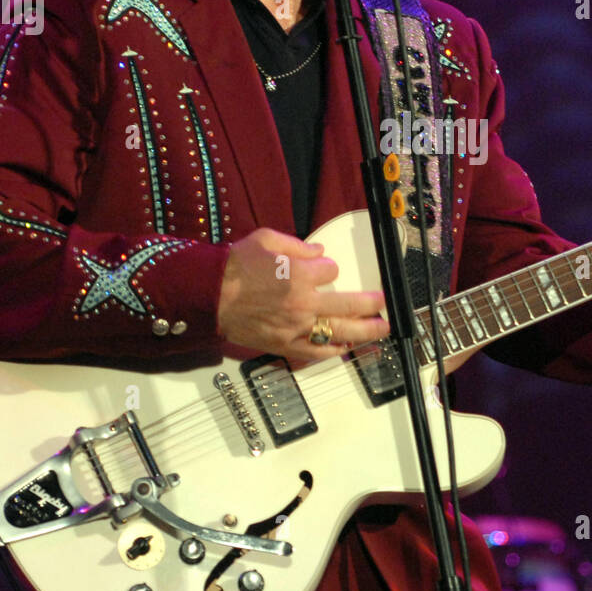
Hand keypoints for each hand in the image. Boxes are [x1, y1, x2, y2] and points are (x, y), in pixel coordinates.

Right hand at [217, 228, 389, 360]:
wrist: (208, 294)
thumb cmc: (234, 265)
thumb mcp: (266, 239)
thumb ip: (297, 244)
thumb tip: (319, 251)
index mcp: (300, 275)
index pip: (331, 272)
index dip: (329, 269)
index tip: (325, 268)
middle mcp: (302, 303)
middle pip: (349, 306)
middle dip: (371, 304)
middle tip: (383, 303)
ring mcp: (295, 327)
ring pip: (339, 332)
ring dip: (365, 331)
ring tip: (381, 328)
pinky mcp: (284, 344)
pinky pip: (316, 352)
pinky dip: (334, 351)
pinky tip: (347, 347)